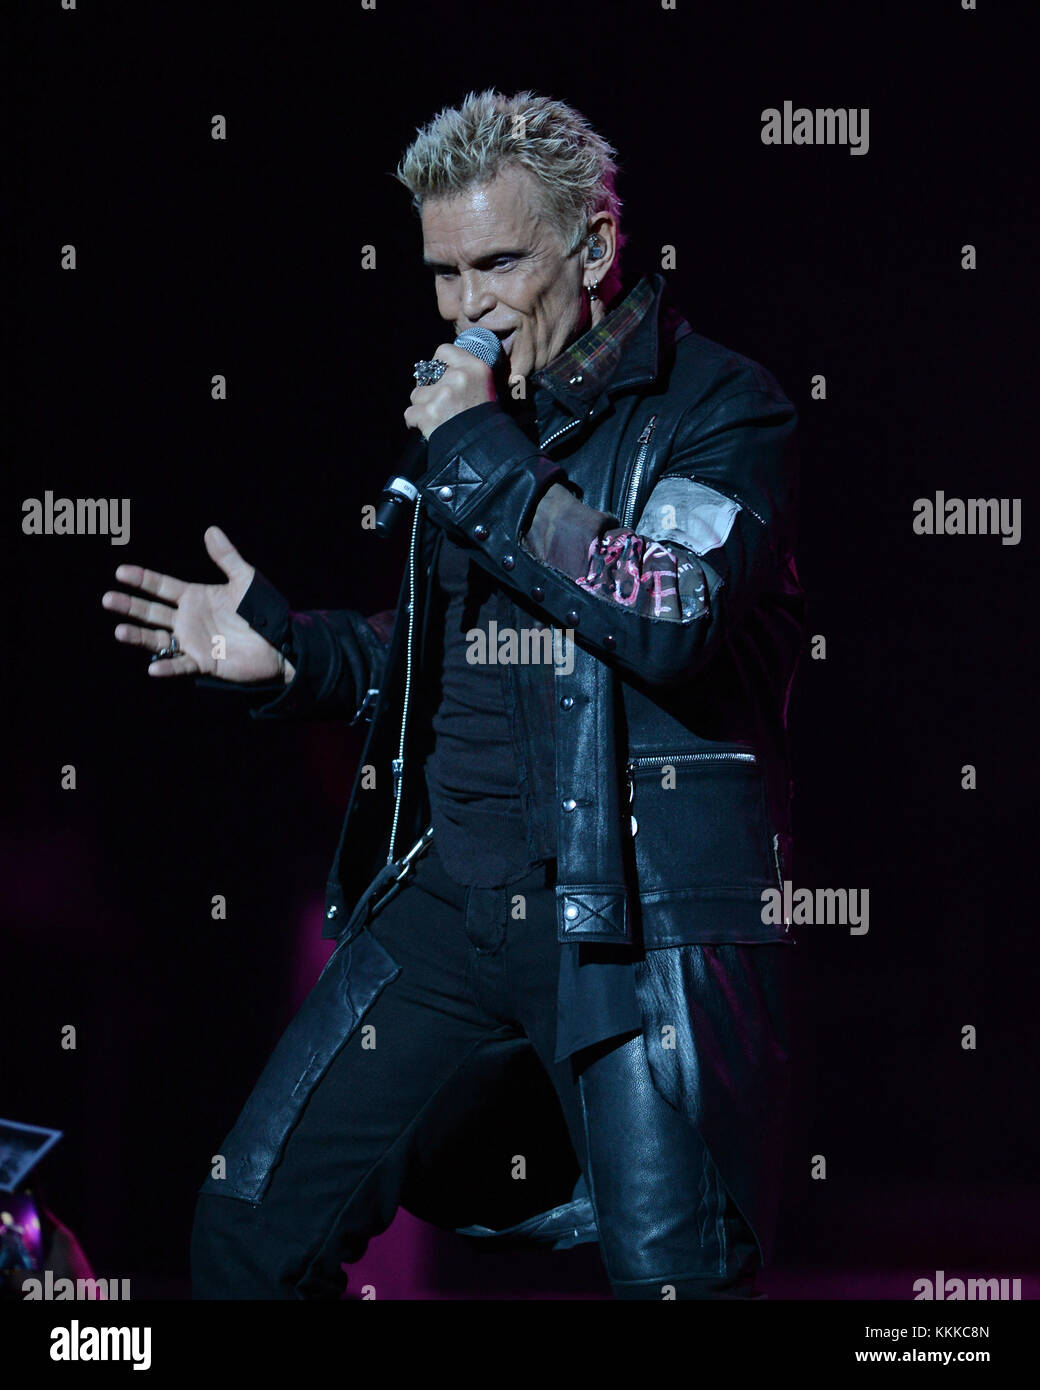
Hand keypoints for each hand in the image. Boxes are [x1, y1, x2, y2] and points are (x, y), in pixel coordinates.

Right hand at [102, 525, 293, 682]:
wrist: (282, 642)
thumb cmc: (264, 609)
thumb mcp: (246, 579)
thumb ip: (227, 557)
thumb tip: (210, 530)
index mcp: (195, 597)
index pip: (162, 586)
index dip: (142, 579)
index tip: (120, 572)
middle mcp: (188, 619)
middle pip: (151, 611)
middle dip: (129, 605)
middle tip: (107, 599)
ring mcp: (193, 642)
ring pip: (157, 638)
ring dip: (137, 635)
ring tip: (118, 631)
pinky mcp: (204, 663)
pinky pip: (181, 665)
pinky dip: (167, 666)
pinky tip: (152, 667)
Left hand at [403, 341, 497, 439]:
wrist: (484, 448)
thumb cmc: (484, 421)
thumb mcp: (485, 388)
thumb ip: (465, 374)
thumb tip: (440, 367)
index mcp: (475, 368)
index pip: (444, 351)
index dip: (438, 364)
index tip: (439, 376)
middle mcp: (459, 377)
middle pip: (426, 375)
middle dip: (429, 390)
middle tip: (440, 404)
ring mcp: (443, 395)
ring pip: (416, 395)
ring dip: (422, 407)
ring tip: (438, 419)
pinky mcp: (429, 413)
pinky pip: (410, 414)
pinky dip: (416, 422)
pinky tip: (428, 428)